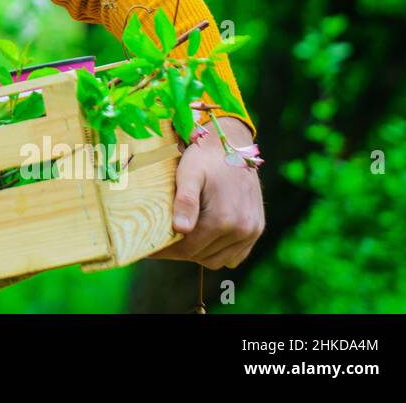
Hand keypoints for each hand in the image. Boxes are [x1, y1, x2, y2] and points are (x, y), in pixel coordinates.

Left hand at [148, 117, 264, 269]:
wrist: (231, 145)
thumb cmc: (204, 159)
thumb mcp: (189, 175)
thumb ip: (185, 202)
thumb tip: (181, 230)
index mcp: (223, 219)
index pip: (188, 249)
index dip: (166, 250)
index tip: (149, 249)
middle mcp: (242, 229)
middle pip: (201, 256)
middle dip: (181, 250)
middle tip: (164, 240)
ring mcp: (252, 231)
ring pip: (218, 260)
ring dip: (199, 252)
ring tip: (183, 236)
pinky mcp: (257, 229)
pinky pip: (234, 255)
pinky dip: (218, 251)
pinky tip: (204, 237)